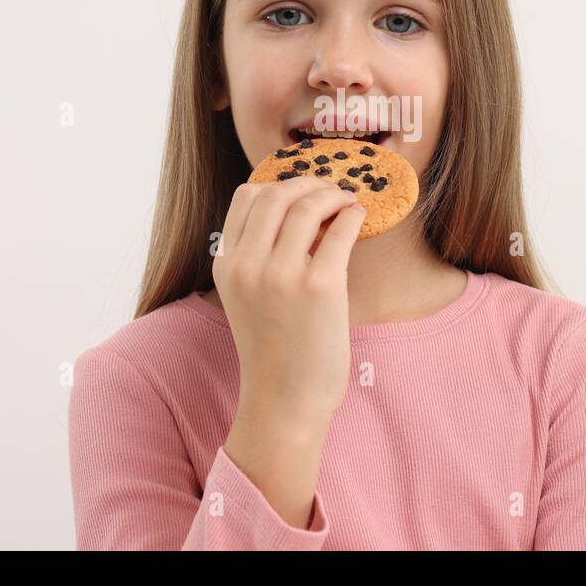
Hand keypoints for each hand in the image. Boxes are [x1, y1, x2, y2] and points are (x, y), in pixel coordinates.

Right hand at [213, 176, 366, 428]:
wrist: (285, 402)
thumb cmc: (274, 352)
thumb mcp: (247, 298)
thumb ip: (257, 258)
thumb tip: (297, 212)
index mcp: (226, 265)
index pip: (247, 197)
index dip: (279, 185)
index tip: (301, 192)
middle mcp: (248, 265)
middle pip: (277, 193)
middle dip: (308, 183)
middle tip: (330, 191)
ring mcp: (282, 275)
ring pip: (308, 205)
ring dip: (333, 194)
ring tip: (347, 203)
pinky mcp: (320, 286)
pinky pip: (340, 229)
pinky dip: (352, 214)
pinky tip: (359, 218)